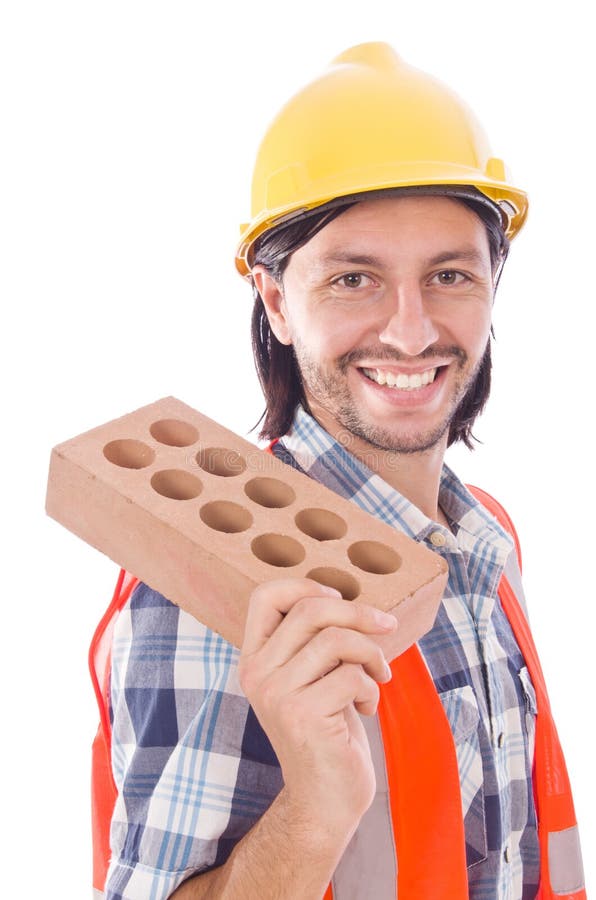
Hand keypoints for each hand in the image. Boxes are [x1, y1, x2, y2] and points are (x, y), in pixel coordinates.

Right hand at [238, 577, 396, 834]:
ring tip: (379, 677)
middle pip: (311, 610)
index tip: (341, 601)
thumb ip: (313, 642)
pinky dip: (372, 688)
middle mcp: (257, 672)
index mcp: (254, 658)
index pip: (265, 595)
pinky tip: (367, 708)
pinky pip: (352, 675)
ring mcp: (276, 694)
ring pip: (336, 640)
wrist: (324, 800)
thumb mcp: (312, 678)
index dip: (306, 585)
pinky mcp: (302, 714)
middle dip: (359, 614)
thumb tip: (345, 599)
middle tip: (386, 627)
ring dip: (371, 654)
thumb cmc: (327, 732)